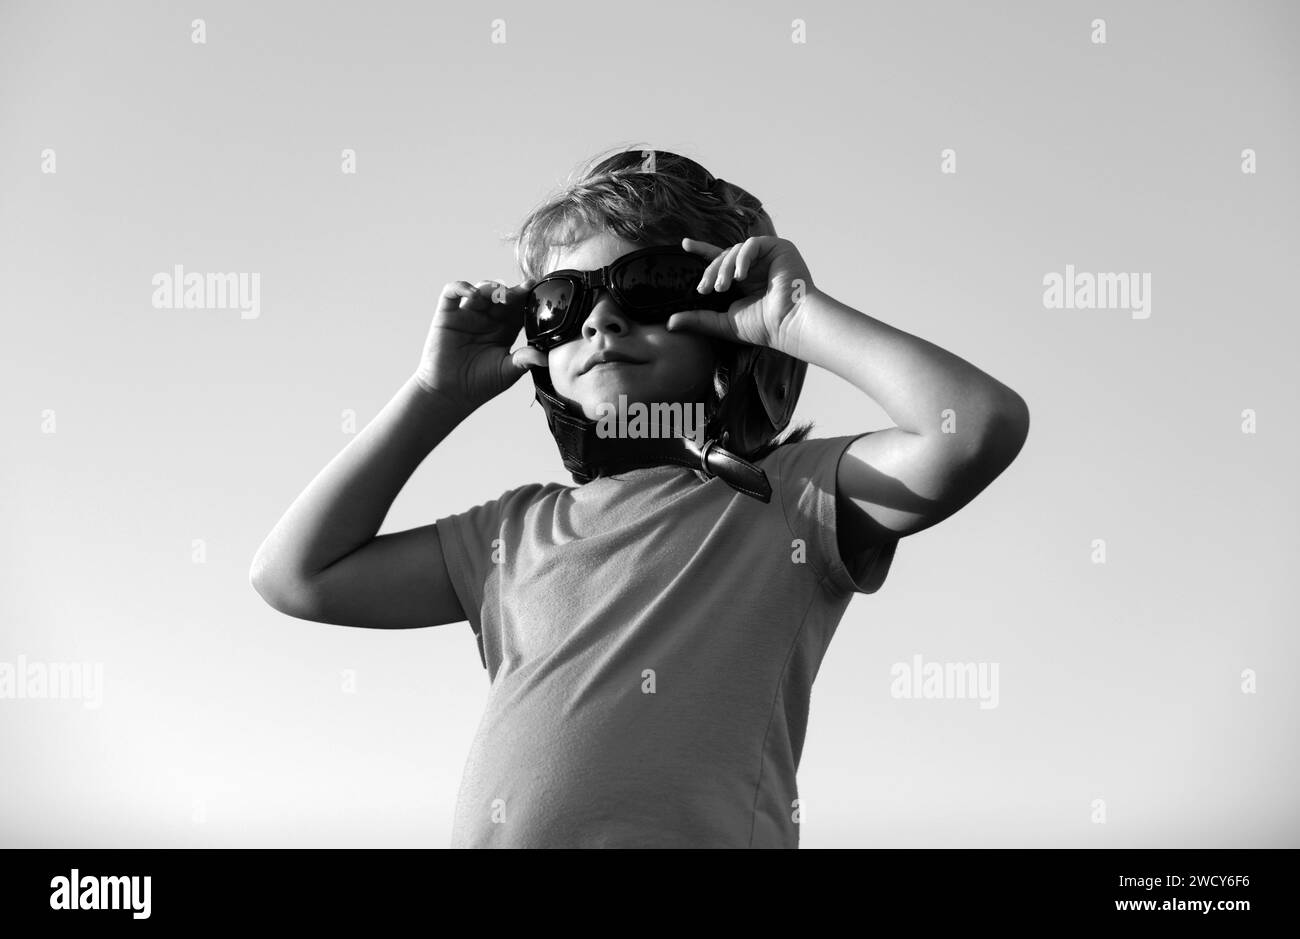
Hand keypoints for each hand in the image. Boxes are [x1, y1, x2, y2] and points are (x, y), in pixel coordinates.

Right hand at [414, 278, 547, 411]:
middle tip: (520, 293)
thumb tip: (547, 357)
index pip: (517, 309)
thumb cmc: (479, 384)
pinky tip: (473, 293)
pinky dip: (461, 287)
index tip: (535, 291)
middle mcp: (487, 319)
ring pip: (481, 289)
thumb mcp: (507, 371)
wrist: (450, 394)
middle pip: (501, 296)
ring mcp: (467, 315)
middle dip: (512, 292)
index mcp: (504, 330)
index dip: (526, 299)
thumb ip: (524, 360)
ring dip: (491, 287)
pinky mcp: (447, 315)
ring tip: (500, 296)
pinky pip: (451, 292)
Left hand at [667, 236, 815, 357]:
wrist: (789, 324)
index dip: (702, 251)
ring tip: (723, 287)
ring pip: (734, 250)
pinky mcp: (779, 248)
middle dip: (711, 271)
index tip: (685, 245)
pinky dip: (742, 258)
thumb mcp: (723, 323)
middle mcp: (755, 267)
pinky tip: (740, 276)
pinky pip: (752, 244)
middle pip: (723, 256)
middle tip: (705, 289)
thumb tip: (669, 323)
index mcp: (744, 281)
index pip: (720, 261)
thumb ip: (698, 320)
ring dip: (724, 267)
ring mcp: (767, 257)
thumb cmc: (763, 327)